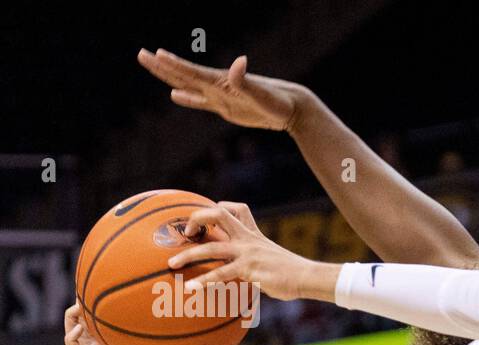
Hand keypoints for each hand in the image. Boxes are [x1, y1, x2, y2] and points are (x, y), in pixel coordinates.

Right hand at [64, 302, 170, 344]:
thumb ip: (164, 334)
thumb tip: (180, 317)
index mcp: (114, 341)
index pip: (98, 320)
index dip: (96, 305)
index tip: (102, 290)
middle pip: (80, 320)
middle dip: (81, 305)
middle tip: (87, 293)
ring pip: (70, 331)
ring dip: (71, 317)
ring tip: (79, 307)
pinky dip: (70, 336)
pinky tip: (80, 327)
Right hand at [137, 48, 305, 131]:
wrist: (290, 108)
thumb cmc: (277, 102)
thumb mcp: (261, 94)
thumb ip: (246, 81)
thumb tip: (240, 61)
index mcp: (222, 82)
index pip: (192, 72)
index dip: (173, 65)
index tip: (154, 54)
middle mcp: (217, 86)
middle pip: (184, 74)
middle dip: (162, 66)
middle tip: (141, 54)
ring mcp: (220, 96)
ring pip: (188, 85)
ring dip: (169, 77)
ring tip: (152, 66)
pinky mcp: (225, 107)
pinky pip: (201, 102)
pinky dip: (187, 97)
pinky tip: (174, 95)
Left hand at [167, 202, 338, 301]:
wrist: (307, 277)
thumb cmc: (291, 273)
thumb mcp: (273, 258)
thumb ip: (256, 259)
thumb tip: (245, 273)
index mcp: (253, 234)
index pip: (235, 209)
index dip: (217, 209)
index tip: (205, 221)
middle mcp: (248, 239)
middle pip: (218, 215)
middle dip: (196, 219)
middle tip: (183, 232)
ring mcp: (248, 253)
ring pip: (212, 247)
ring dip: (189, 255)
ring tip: (172, 264)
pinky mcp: (249, 270)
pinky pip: (221, 274)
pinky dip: (204, 281)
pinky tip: (191, 288)